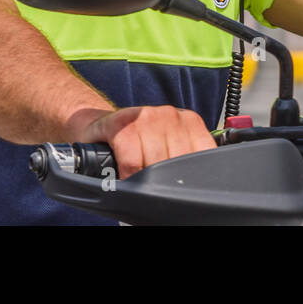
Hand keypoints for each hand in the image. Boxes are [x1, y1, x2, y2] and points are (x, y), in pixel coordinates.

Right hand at [68, 106, 216, 178]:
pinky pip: (132, 161)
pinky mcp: (122, 125)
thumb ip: (184, 159)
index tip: (179, 186)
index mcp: (189, 122)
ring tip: (139, 182)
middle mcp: (170, 116)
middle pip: (177, 162)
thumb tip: (198, 186)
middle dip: (165, 180)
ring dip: (145, 180)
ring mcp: (146, 117)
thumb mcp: (168, 147)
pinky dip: (129, 176)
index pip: (202, 154)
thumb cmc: (138, 144)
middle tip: (155, 187)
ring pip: (154, 163)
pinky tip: (126, 177)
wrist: (100, 128)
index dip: (190, 176)